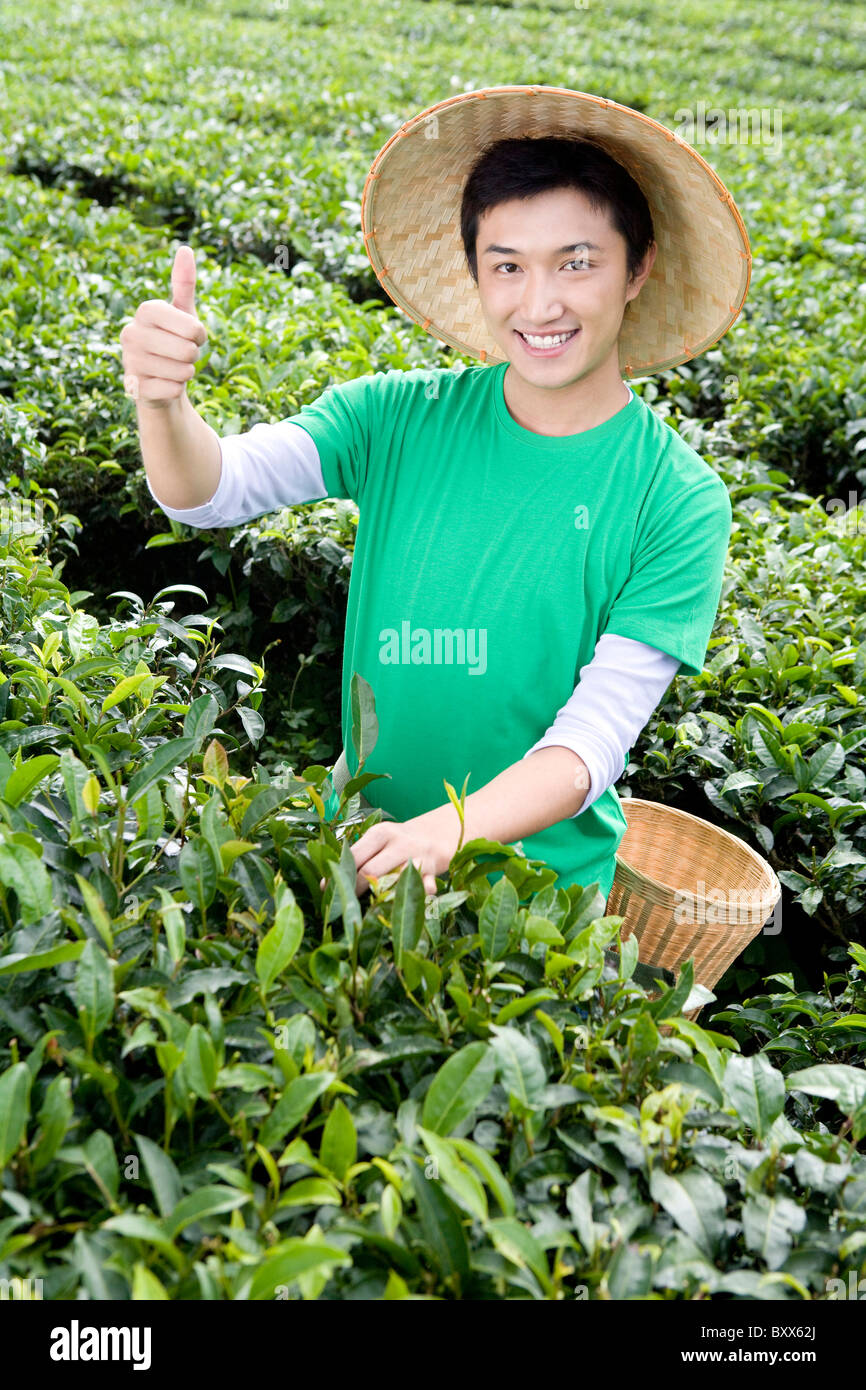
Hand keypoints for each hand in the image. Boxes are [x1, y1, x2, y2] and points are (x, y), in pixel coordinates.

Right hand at [119, 244, 207, 407]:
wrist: (157, 377)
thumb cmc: (173, 339)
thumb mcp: (183, 312)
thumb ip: (184, 283)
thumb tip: (185, 249)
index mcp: (145, 311)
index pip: (193, 328)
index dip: (200, 336)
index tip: (190, 335)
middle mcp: (131, 333)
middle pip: (188, 352)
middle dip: (193, 356)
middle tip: (180, 354)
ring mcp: (129, 361)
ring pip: (182, 373)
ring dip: (185, 373)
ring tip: (172, 368)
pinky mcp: (133, 387)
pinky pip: (173, 390)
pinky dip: (175, 389)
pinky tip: (163, 383)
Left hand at [319, 815, 454, 896]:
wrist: (434, 835)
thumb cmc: (395, 843)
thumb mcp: (377, 841)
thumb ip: (356, 857)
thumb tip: (326, 885)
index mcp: (380, 833)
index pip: (354, 857)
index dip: (339, 875)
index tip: (327, 890)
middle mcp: (399, 843)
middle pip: (370, 872)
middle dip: (355, 891)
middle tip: (347, 904)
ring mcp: (417, 857)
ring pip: (395, 882)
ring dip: (381, 898)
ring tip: (369, 909)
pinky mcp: (432, 872)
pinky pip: (424, 889)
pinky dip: (416, 897)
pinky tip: (406, 904)